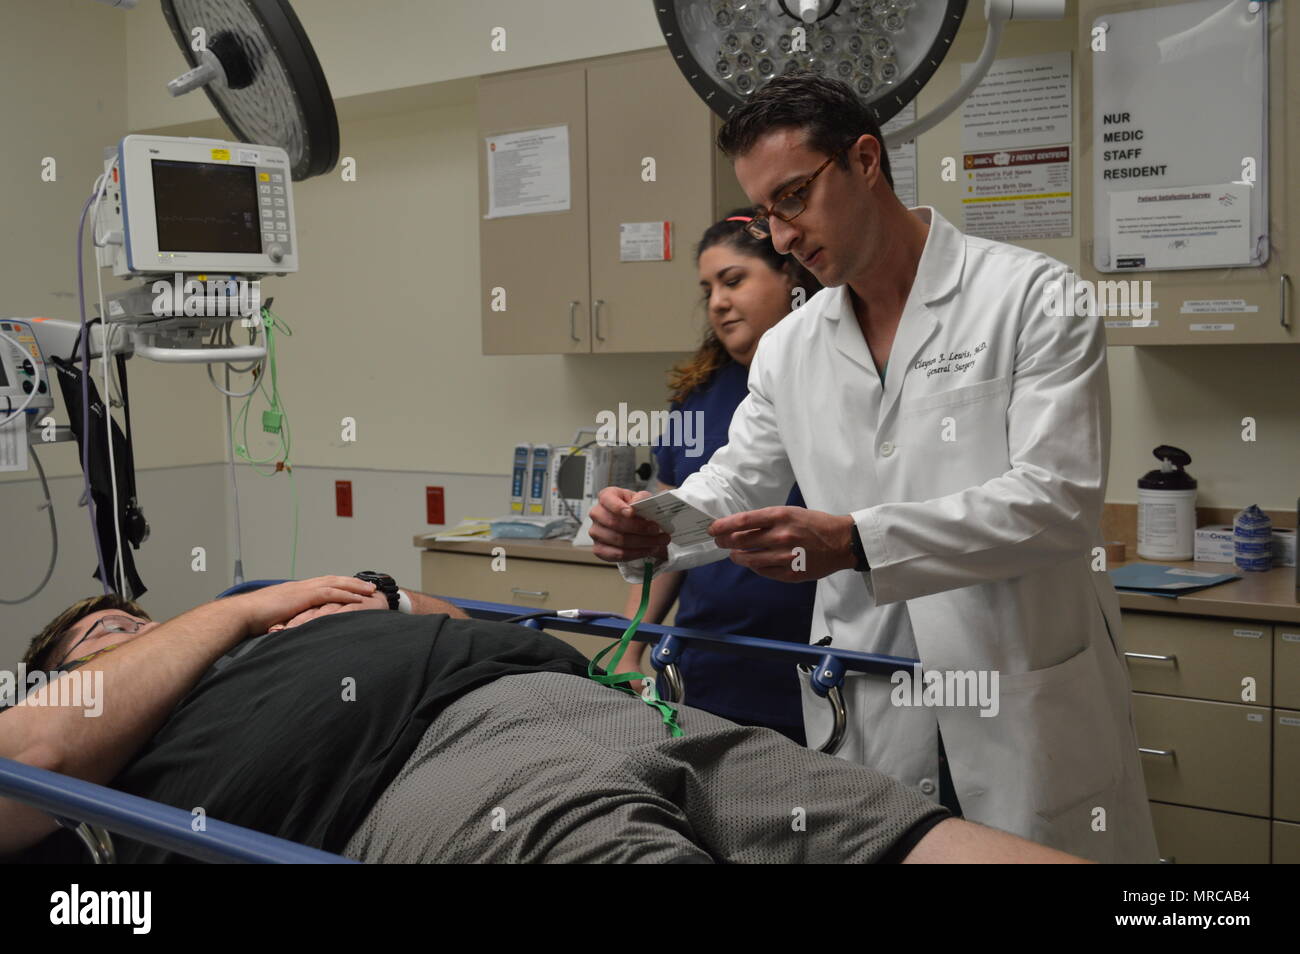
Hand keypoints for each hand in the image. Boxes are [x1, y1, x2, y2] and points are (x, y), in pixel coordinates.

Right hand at [230, 576, 379, 637]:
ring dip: (355, 587)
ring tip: (371, 591)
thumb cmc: (253, 620)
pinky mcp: (303, 596)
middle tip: (370, 587)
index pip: (322, 584)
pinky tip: (358, 600)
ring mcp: (302, 589)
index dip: (339, 585)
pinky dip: (346, 595)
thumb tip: (292, 629)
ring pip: (335, 583)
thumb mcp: (276, 618)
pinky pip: (330, 594)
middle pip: (333, 580)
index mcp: (295, 590)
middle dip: (353, 583)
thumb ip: (288, 620)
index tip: (353, 588)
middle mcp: (301, 586)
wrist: (242, 615)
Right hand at [588, 486, 671, 563]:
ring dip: (642, 542)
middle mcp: (597, 514)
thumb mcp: (642, 499)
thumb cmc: (636, 510)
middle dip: (638, 528)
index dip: (618, 507)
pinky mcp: (599, 549)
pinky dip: (636, 553)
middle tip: (656, 529)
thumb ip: (642, 498)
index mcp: (606, 496)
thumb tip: (638, 501)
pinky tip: (648, 550)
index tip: (632, 512)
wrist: (637, 525)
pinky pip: (618, 554)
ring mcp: (596, 532)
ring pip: (619, 540)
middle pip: (614, 522)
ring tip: (658, 541)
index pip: (606, 499)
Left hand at [709, 508, 855, 581]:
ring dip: (737, 557)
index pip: (744, 521)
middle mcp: (782, 536)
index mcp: (781, 516)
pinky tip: (753, 563)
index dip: (724, 526)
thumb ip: (767, 520)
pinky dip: (755, 567)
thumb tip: (740, 527)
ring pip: (750, 559)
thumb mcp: (791, 513)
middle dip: (726, 541)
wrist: (842, 541)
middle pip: (742, 541)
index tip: (713, 529)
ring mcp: (786, 556)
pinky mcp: (791, 573)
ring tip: (733, 554)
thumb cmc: (815, 524)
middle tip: (719, 541)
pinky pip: (764, 572)